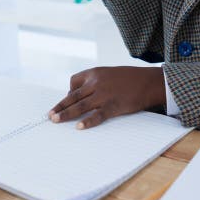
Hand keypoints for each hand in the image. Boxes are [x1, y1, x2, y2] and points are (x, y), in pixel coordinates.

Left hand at [47, 66, 165, 128]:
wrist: (149, 81)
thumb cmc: (130, 79)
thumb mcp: (110, 74)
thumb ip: (96, 82)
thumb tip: (83, 96)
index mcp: (95, 73)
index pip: (74, 81)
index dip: (69, 92)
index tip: (67, 101)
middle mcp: (96, 82)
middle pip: (73, 96)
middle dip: (60, 106)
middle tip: (50, 115)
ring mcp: (104, 94)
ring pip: (80, 106)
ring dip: (66, 114)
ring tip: (56, 120)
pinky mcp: (114, 105)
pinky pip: (97, 115)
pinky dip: (87, 121)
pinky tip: (79, 127)